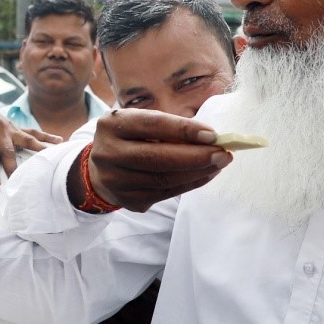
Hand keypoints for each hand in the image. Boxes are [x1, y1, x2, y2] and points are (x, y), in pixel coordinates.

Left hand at [0, 88, 61, 185]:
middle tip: (16, 181)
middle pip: (8, 149)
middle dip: (12, 166)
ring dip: (39, 148)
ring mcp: (10, 125)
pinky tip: (59, 140)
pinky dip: (46, 136)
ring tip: (51, 157)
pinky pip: (32, 132)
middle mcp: (0, 126)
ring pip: (27, 138)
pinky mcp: (15, 126)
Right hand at [72, 109, 228, 211]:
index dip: (183, 130)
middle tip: (223, 153)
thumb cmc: (131, 138)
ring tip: (219, 163)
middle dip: (196, 156)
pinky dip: (191, 184)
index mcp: (112, 125)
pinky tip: (206, 174)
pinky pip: (166, 194)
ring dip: (198, 172)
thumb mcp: (141, 123)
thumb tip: (210, 138)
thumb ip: (170, 128)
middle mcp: (108, 153)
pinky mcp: (128, 200)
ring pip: (164, 180)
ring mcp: (115, 180)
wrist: (100, 169)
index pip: (152, 125)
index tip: (212, 134)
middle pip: (158, 158)